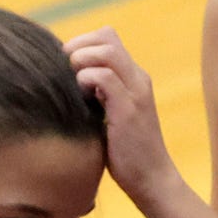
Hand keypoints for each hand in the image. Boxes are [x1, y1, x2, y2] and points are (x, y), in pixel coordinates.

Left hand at [65, 29, 181, 210]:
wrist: (152, 180)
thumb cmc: (127, 154)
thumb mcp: (111, 116)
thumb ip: (98, 95)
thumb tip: (66, 82)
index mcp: (134, 78)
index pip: (108, 38)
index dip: (83, 44)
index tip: (68, 67)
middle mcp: (138, 79)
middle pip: (106, 36)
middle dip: (78, 46)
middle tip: (65, 71)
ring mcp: (135, 92)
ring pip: (107, 50)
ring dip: (81, 60)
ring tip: (74, 83)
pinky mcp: (128, 110)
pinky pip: (104, 76)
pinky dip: (85, 79)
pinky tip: (82, 98)